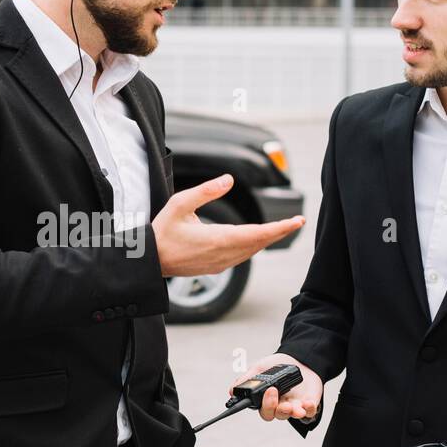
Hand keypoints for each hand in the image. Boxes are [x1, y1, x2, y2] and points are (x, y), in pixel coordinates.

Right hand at [153, 174, 303, 277]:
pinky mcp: (216, 267)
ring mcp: (220, 264)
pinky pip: (242, 256)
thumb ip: (205, 191)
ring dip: (267, 240)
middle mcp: (223, 254)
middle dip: (279, 232)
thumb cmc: (162, 231)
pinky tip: (258, 239)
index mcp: (217, 238)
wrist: (150, 261)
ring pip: (252, 251)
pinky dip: (254, 246)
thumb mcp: (179, 204)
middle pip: (259, 243)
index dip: (280, 228)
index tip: (297, 221)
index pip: (257, 234)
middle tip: (297, 222)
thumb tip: (228, 179)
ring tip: (283, 229)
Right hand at [231, 353, 322, 421]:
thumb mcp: (260, 368)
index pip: (260, 409)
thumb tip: (232, 390)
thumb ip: (247, 379)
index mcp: (265, 399)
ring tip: (291, 406)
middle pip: (272, 414)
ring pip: (289, 416)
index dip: (260, 405)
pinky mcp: (308, 405)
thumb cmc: (277, 365)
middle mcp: (278, 405)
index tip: (258, 398)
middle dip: (271, 406)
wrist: (298, 359)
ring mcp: (293, 406)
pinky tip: (307, 403)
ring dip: (289, 412)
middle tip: (273, 392)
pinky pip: (309, 413)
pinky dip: (308, 409)